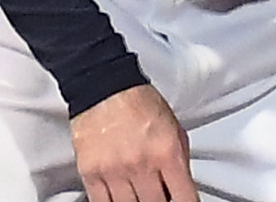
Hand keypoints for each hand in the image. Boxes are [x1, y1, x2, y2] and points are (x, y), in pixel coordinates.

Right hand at [68, 84, 197, 200]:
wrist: (104, 85)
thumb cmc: (138, 101)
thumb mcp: (173, 126)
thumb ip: (180, 158)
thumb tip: (182, 186)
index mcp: (166, 151)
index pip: (184, 197)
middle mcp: (141, 163)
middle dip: (160, 200)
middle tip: (158, 192)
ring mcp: (115, 170)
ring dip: (137, 201)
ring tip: (140, 191)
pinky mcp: (91, 172)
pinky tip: (120, 196)